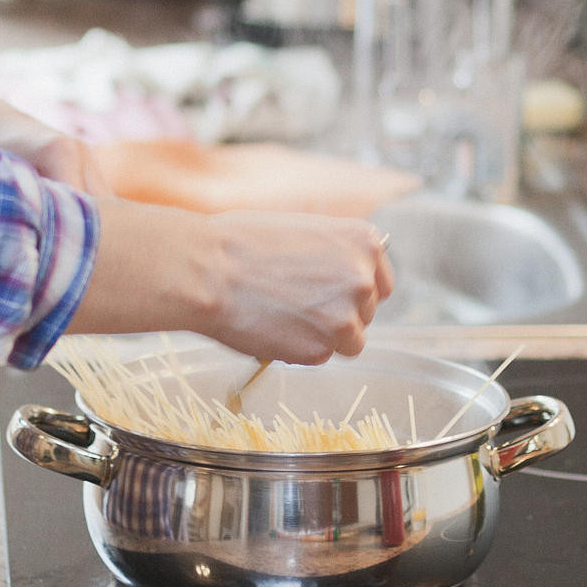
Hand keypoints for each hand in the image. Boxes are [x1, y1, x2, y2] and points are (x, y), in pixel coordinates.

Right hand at [69, 202, 392, 365]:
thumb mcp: (301, 230)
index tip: (333, 294)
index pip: (380, 281)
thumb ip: (334, 253)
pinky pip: (318, 356)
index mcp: (364, 241)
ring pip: (348, 341)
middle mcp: (363, 279)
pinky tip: (270, 327)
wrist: (206, 269)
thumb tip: (341, 274)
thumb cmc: (239, 242)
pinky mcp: (321, 350)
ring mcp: (345, 318)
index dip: (354, 291)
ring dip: (322, 335)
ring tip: (281, 316)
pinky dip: (297, 349)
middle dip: (337, 313)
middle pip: (366, 312)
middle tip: (295, 304)